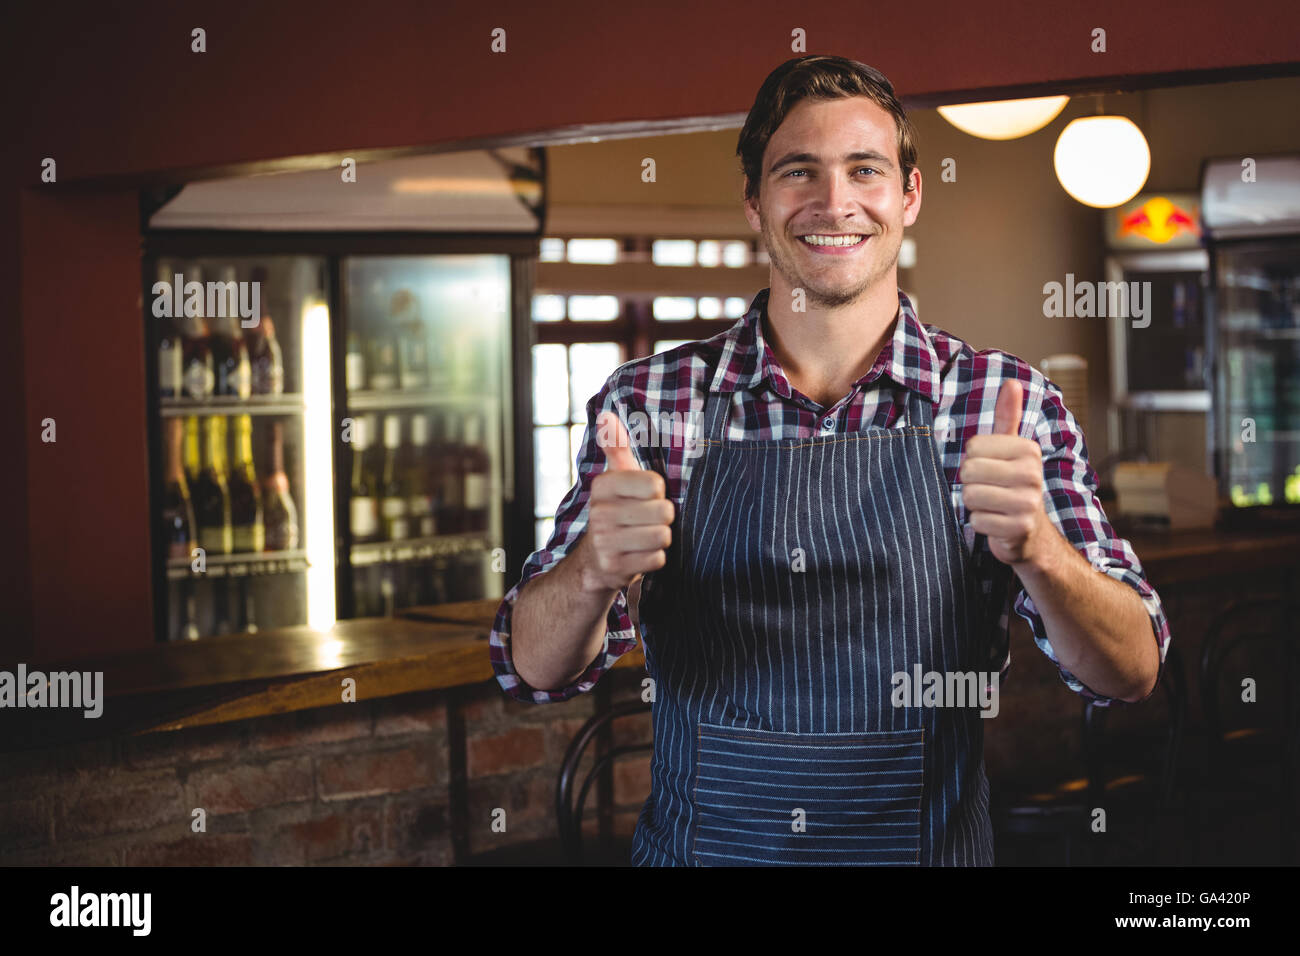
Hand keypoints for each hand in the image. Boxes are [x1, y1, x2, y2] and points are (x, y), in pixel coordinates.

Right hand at [581, 411, 675, 592]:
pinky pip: (657, 559)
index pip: (655, 484)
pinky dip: (654, 558)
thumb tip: (605, 415)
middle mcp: (599, 513)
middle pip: (663, 512)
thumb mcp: (616, 478)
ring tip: (643, 537)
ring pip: (662, 536)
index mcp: (602, 486)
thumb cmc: (616, 512)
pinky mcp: (614, 567)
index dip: (658, 493)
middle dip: (662, 519)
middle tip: (646, 521)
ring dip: (660, 539)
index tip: (644, 498)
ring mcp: (605, 542)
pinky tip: (639, 555)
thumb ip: (615, 446)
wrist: (594, 561)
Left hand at [959, 380, 1050, 566]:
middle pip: (968, 470)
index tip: (991, 468)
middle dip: (970, 482)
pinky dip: (979, 523)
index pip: (973, 447)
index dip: (973, 459)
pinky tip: (995, 521)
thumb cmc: (1012, 483)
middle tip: (989, 488)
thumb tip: (1012, 382)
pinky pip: (976, 520)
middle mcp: (1033, 473)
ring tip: (992, 504)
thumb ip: (1007, 416)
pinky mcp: (1019, 528)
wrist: (1031, 531)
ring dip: (974, 503)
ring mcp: (1028, 502)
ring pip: (970, 495)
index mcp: (1028, 450)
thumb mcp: (1011, 448)